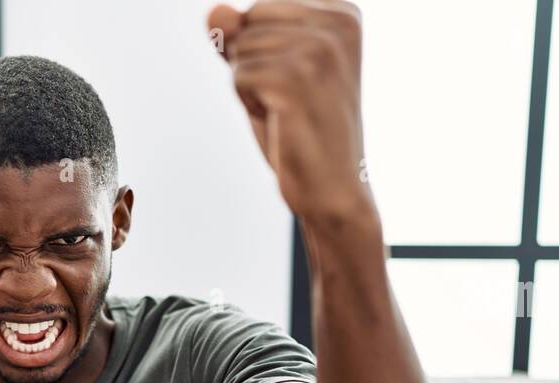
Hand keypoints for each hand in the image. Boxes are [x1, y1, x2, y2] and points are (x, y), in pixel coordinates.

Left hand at [208, 1, 373, 226]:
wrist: (332, 187)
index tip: (299, 83)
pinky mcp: (296, 77)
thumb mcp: (272, 72)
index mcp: (343, 14)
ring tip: (288, 111)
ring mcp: (320, 49)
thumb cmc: (303, 132)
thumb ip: (243, 35)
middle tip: (290, 100)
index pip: (263, 7)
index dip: (263, 51)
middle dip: (254, 64)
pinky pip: (239, 75)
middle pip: (250, 20)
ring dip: (252, 87)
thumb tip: (214, 11)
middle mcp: (339, 23)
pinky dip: (250, 103)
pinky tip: (282, 121)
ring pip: (241, 47)